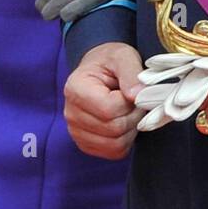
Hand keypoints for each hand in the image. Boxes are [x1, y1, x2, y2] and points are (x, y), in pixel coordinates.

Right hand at [64, 42, 143, 159]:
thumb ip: (130, 73)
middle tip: (135, 102)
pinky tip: (124, 122)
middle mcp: (71, 113)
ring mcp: (76, 132)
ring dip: (131, 129)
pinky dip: (126, 140)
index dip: (129, 103)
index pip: (108, 109)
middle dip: (133, 116)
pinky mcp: (86, 144)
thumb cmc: (109, 62)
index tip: (132, 91)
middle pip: (113, 129)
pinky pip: (114, 152)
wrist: (99, 70)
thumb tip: (136, 96)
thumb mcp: (122, 56)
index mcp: (76, 88)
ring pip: (115, 144)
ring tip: (129, 111)